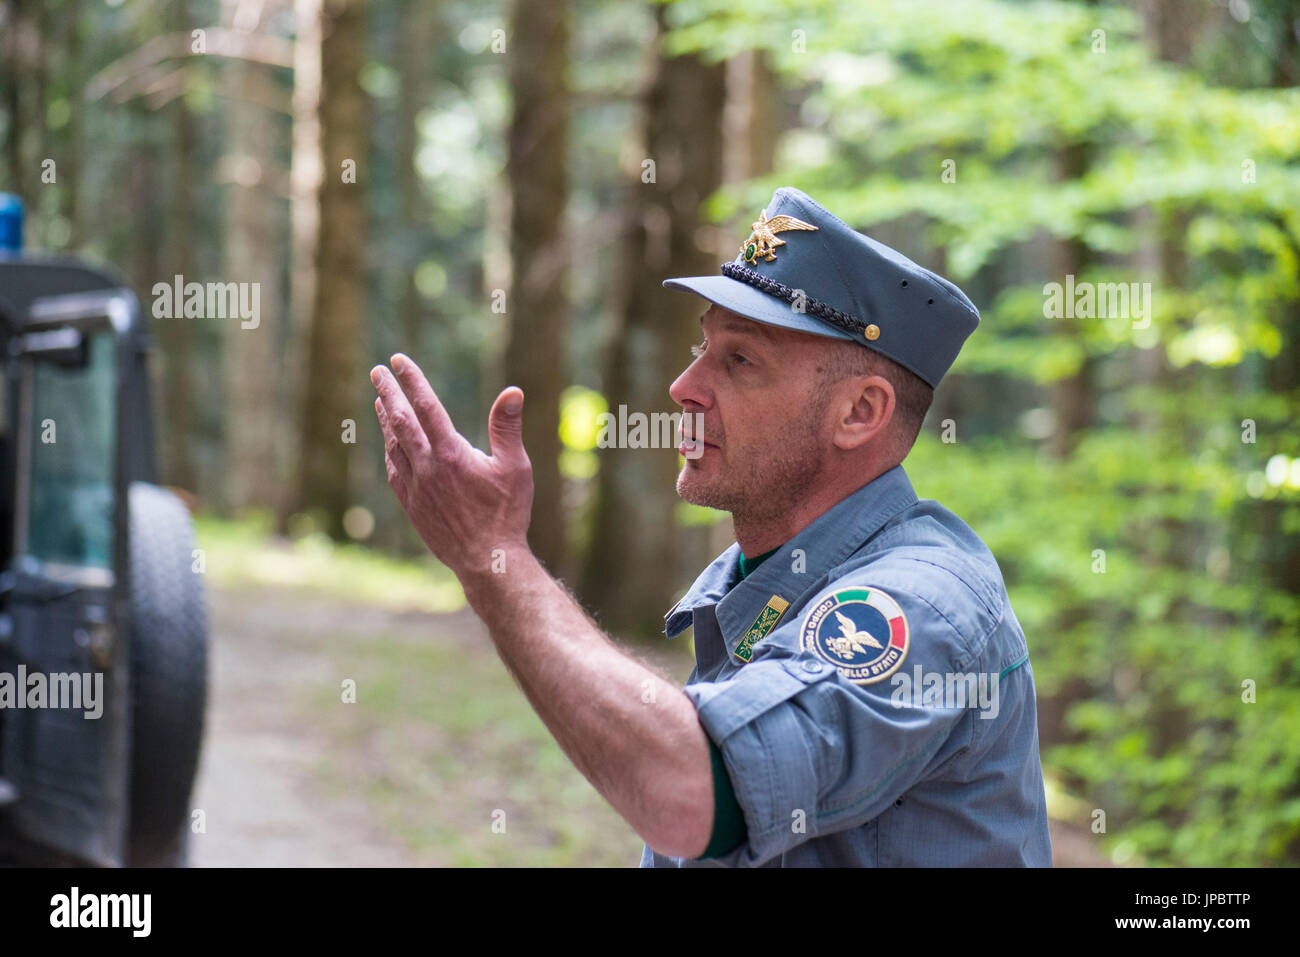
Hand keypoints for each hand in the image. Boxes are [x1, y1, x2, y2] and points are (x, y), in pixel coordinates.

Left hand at [370, 353, 533, 579]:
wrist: (486, 560)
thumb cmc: (507, 513)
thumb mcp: (515, 467)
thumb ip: (508, 427)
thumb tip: (512, 390)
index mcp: (451, 453)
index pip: (427, 406)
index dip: (412, 380)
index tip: (398, 361)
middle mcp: (428, 468)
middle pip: (401, 421)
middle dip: (388, 393)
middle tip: (378, 371)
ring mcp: (417, 488)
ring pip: (394, 446)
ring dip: (386, 420)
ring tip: (380, 400)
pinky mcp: (413, 507)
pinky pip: (394, 471)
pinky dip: (389, 451)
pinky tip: (389, 444)